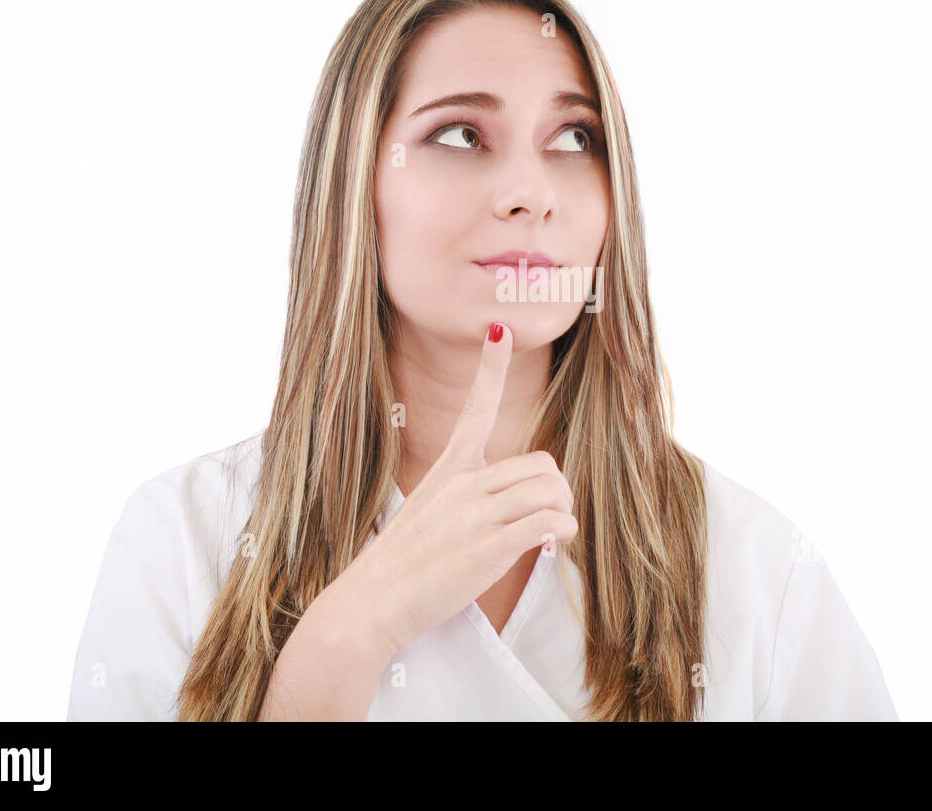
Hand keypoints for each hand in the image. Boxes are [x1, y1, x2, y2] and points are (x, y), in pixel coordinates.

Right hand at [339, 321, 577, 655]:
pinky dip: (561, 531)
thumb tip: (504, 507)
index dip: (490, 366)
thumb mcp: (424, 514)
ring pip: (551, 488)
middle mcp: (464, 484)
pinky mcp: (491, 546)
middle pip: (541, 464)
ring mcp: (477, 514)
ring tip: (550, 532)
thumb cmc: (396, 566)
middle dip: (555, 490)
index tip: (501, 328)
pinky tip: (551, 543)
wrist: (369, 604)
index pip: (476, 407)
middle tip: (548, 516)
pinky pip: (550, 522)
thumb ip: (463, 501)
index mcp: (447, 470)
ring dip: (562, 510)